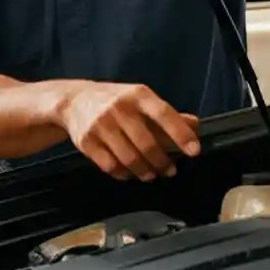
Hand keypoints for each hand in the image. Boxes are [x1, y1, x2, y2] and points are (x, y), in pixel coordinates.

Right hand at [58, 81, 200, 181]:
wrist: (73, 100)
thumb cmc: (115, 101)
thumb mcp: (140, 98)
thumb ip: (167, 114)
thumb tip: (195, 126)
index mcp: (137, 95)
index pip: (163, 114)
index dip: (181, 134)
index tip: (194, 151)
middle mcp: (118, 108)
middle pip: (147, 144)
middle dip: (162, 162)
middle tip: (170, 170)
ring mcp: (100, 125)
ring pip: (129, 159)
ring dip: (145, 171)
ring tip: (151, 174)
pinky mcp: (86, 141)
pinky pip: (110, 166)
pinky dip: (124, 174)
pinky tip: (129, 173)